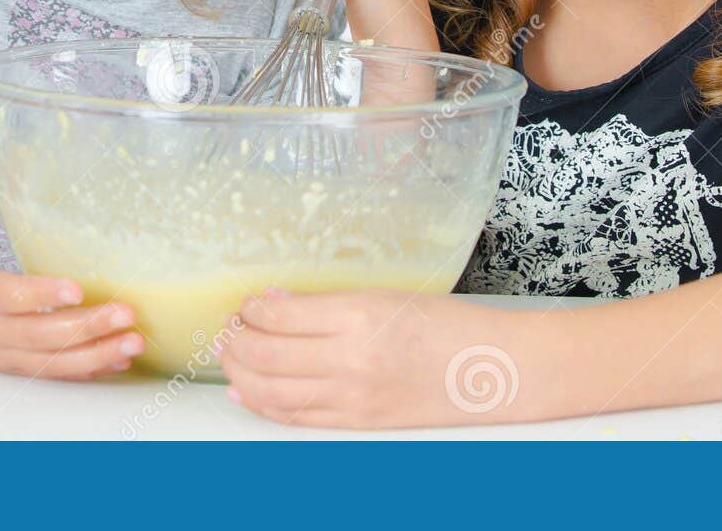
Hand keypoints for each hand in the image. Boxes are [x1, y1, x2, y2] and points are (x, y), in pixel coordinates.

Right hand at [0, 160, 143, 378]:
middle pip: (38, 336)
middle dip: (85, 328)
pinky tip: (118, 362)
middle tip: (126, 314)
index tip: (77, 290)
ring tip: (134, 343)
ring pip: (49, 363)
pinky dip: (84, 371)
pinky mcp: (10, 366)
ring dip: (94, 356)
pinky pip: (49, 374)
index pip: (8, 297)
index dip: (41, 296)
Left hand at [217, 288, 528, 427]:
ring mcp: (353, 398)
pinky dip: (264, 405)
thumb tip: (275, 303)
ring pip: (272, 390)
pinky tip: (248, 392)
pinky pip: (296, 418)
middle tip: (228, 329)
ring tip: (230, 357)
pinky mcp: (358, 424)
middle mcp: (351, 360)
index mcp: (360, 316)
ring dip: (240, 373)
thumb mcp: (387, 297)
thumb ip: (328, 304)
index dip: (251, 309)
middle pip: (265, 355)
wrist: (494, 370)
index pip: (279, 314)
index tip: (246, 303)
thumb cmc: (449, 326)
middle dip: (235, 341)